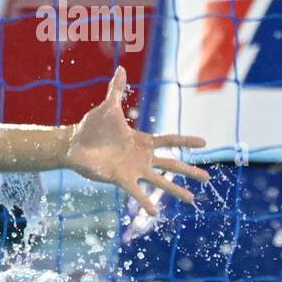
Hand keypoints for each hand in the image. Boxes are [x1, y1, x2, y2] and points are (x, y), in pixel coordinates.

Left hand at [65, 66, 207, 216]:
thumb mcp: (108, 107)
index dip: (185, 140)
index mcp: (142, 140)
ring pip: (159, 181)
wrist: (73, 144)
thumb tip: (121, 68)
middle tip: (208, 177)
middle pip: (171, 164)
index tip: (204, 142)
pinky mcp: (120, 179)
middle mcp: (141, 157)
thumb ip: (117, 90)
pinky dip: (146, 202)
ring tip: (192, 200)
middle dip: (189, 170)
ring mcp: (132, 169)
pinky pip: (136, 191)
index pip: (169, 140)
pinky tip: (154, 213)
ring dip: (175, 190)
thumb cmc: (91, 128)